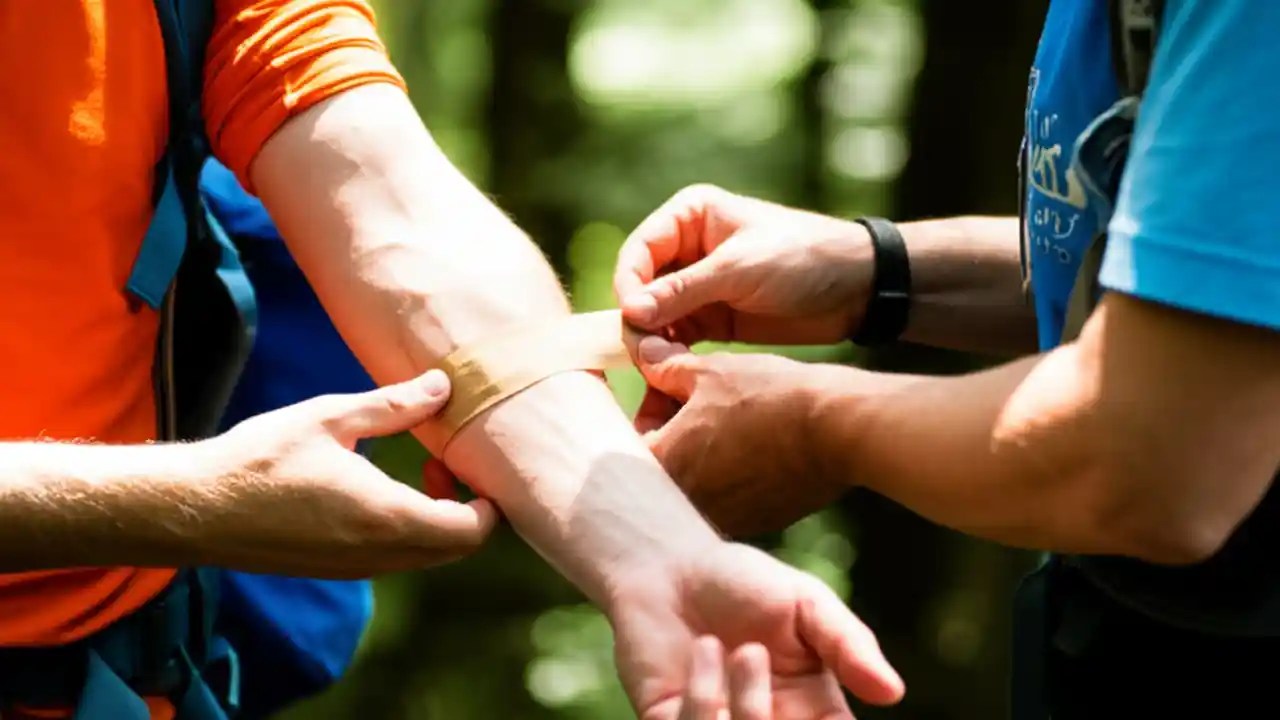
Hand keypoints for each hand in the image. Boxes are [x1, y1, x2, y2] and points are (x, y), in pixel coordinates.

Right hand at [193, 370, 496, 577]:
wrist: (193, 509)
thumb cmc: (260, 458)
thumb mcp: (331, 418)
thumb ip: (394, 405)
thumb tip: (443, 385)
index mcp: (387, 517)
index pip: (472, 531)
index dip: (488, 502)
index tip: (468, 461)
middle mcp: (379, 554)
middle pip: (456, 549)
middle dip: (466, 509)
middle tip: (441, 462)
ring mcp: (356, 569)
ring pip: (425, 556)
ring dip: (436, 519)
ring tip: (414, 471)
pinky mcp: (335, 570)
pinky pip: (394, 558)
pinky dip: (407, 530)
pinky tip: (377, 490)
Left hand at [611, 542, 903, 718]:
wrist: (670, 566)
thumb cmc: (745, 582)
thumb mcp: (805, 602)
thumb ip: (847, 644)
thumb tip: (893, 692)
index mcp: (813, 710)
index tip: (830, 716)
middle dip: (771, 717)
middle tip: (768, 664)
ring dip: (748, 704)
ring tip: (740, 650)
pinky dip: (703, 694)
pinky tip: (704, 649)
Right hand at [614, 184, 873, 346]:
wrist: (856, 288)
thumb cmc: (802, 258)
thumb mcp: (739, 269)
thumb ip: (683, 291)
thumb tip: (630, 312)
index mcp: (691, 215)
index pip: (640, 249)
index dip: (629, 282)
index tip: (632, 315)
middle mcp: (688, 247)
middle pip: (641, 283)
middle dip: (638, 314)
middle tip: (642, 346)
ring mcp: (698, 285)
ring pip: (655, 312)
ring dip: (652, 336)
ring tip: (659, 359)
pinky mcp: (711, 318)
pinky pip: (677, 333)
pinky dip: (670, 349)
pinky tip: (674, 365)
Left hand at [635, 336, 846, 537]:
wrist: (839, 429)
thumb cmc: (769, 396)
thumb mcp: (709, 370)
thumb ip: (666, 368)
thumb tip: (644, 355)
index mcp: (665, 465)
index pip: (631, 438)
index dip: (652, 403)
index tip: (670, 384)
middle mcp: (686, 503)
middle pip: (664, 462)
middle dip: (676, 429)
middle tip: (699, 398)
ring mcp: (723, 518)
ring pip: (698, 481)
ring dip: (705, 452)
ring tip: (733, 419)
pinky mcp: (756, 523)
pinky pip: (731, 496)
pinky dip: (735, 473)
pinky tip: (759, 443)